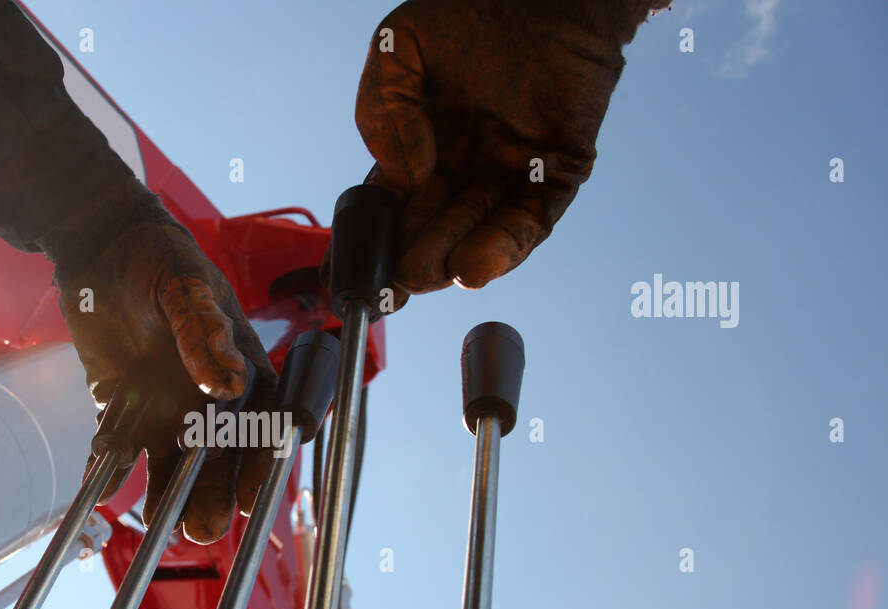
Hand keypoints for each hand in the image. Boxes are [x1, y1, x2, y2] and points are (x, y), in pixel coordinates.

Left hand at [56, 214, 275, 544]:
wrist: (99, 245)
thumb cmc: (157, 256)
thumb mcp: (183, 284)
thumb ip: (203, 330)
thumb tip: (227, 382)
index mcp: (242, 365)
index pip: (265, 421)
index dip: (263, 461)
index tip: (255, 497)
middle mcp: (208, 395)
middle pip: (220, 453)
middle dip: (213, 491)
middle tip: (204, 528)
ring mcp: (165, 404)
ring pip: (171, 459)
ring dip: (167, 492)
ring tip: (161, 525)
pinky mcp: (123, 407)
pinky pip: (117, 445)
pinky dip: (108, 468)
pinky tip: (98, 489)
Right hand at [354, 0, 631, 292]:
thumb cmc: (468, 11)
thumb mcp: (398, 50)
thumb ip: (384, 109)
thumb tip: (406, 179)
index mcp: (421, 149)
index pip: (387, 209)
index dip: (363, 245)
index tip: (342, 278)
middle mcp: (463, 170)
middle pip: (428, 231)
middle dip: (403, 264)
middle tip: (384, 290)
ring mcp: (509, 175)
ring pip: (476, 234)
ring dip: (446, 261)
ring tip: (420, 278)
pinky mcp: (557, 172)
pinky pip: (531, 220)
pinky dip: (503, 247)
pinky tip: (472, 268)